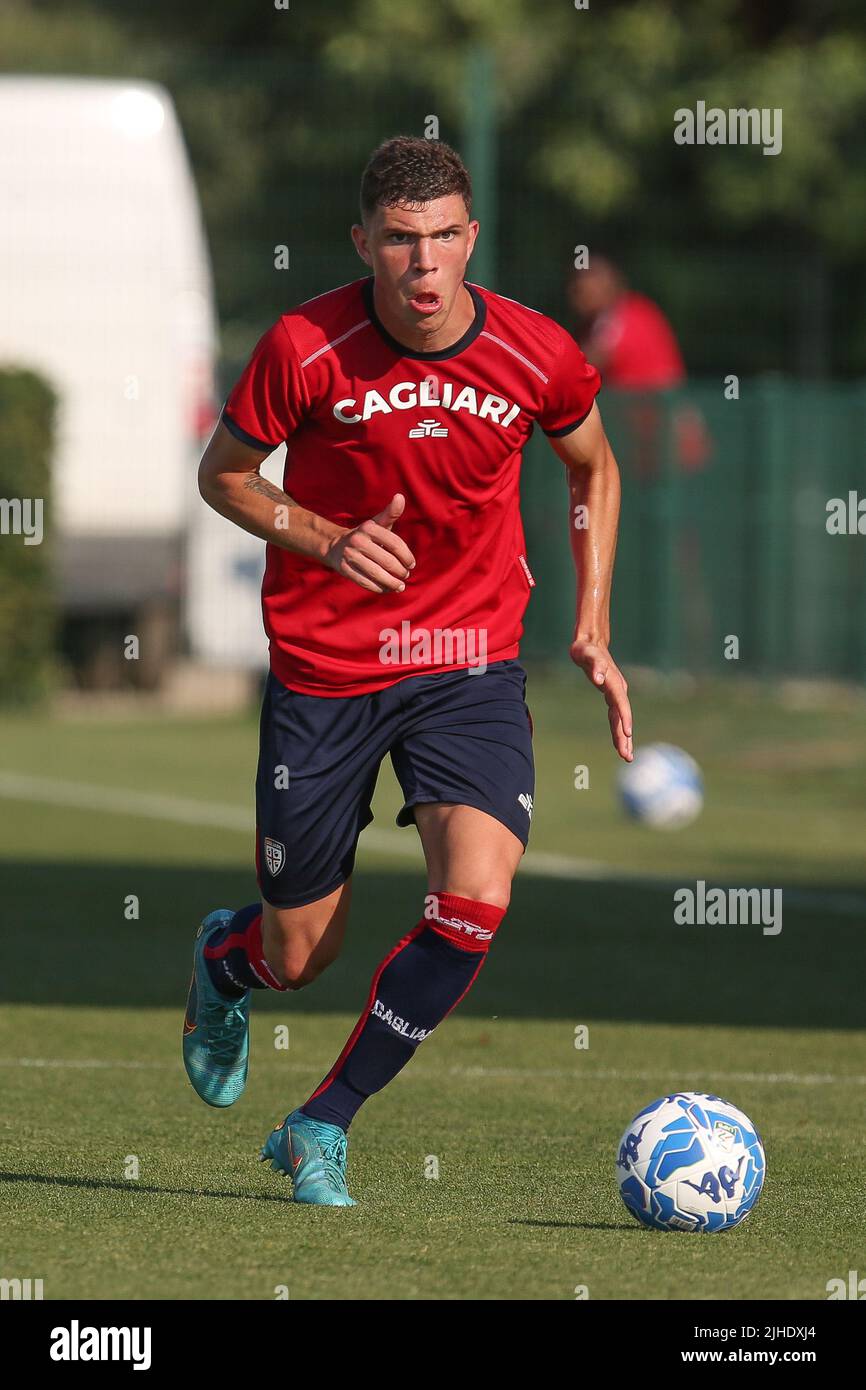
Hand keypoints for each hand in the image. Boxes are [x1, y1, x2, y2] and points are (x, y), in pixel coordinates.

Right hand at [324, 493, 415, 593]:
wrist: (334, 546)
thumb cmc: (365, 536)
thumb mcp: (377, 523)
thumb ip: (391, 513)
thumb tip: (400, 497)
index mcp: (369, 527)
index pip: (395, 543)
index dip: (406, 556)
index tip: (411, 564)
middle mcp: (358, 540)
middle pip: (387, 561)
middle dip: (400, 571)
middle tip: (406, 575)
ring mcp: (350, 555)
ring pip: (377, 574)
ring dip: (392, 582)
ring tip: (400, 586)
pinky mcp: (344, 569)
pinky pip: (366, 582)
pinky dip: (379, 588)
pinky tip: (387, 589)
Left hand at [570, 637, 632, 761]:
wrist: (591, 643)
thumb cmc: (586, 649)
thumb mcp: (585, 654)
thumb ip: (594, 665)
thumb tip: (599, 678)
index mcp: (613, 681)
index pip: (620, 703)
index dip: (624, 718)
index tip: (628, 733)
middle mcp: (618, 689)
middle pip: (624, 716)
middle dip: (626, 736)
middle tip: (627, 756)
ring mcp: (616, 694)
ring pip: (621, 719)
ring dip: (624, 737)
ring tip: (627, 756)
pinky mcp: (612, 697)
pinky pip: (616, 717)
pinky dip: (618, 730)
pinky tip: (620, 743)